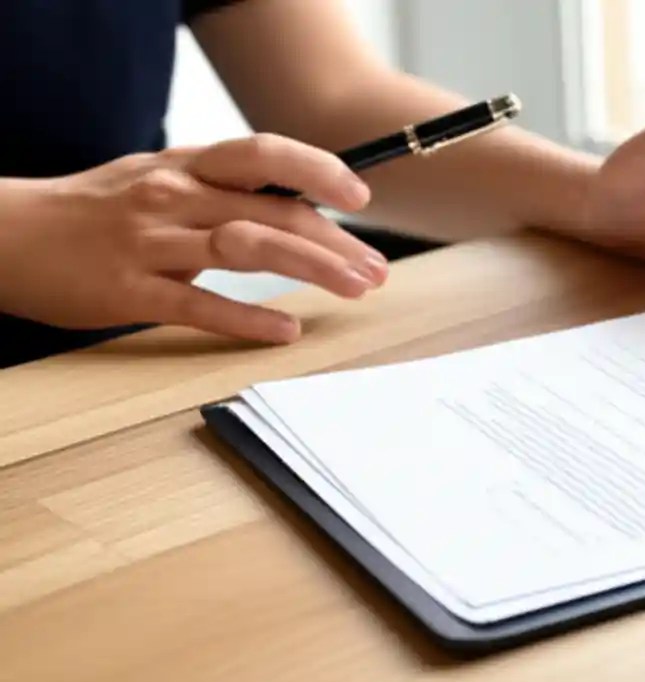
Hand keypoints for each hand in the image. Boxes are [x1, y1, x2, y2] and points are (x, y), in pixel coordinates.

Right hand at [0, 134, 387, 343]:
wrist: (9, 235)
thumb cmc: (97, 210)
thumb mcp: (161, 181)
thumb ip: (222, 190)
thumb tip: (297, 207)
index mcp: (185, 167)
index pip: (264, 155)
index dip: (319, 170)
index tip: (360, 197)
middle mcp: (173, 197)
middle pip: (272, 212)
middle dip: (335, 242)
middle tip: (376, 269)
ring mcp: (151, 243)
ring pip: (247, 249)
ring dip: (311, 269)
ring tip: (354, 289)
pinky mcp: (129, 291)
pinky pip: (199, 306)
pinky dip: (248, 319)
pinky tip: (286, 330)